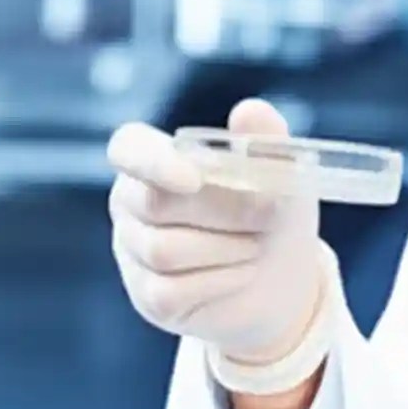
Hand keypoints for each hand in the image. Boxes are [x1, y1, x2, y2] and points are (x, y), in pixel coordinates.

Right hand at [107, 99, 322, 364]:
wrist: (280, 282)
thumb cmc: (270, 215)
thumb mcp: (280, 176)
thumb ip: (265, 142)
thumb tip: (250, 111)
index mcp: (151, 159)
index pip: (127, 148)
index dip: (152, 162)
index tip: (193, 177)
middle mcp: (130, 202)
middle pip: (156, 203)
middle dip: (223, 211)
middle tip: (270, 215)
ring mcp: (133, 251)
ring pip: (164, 249)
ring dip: (227, 248)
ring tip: (257, 246)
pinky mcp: (147, 297)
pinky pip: (172, 290)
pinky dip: (221, 281)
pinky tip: (241, 273)